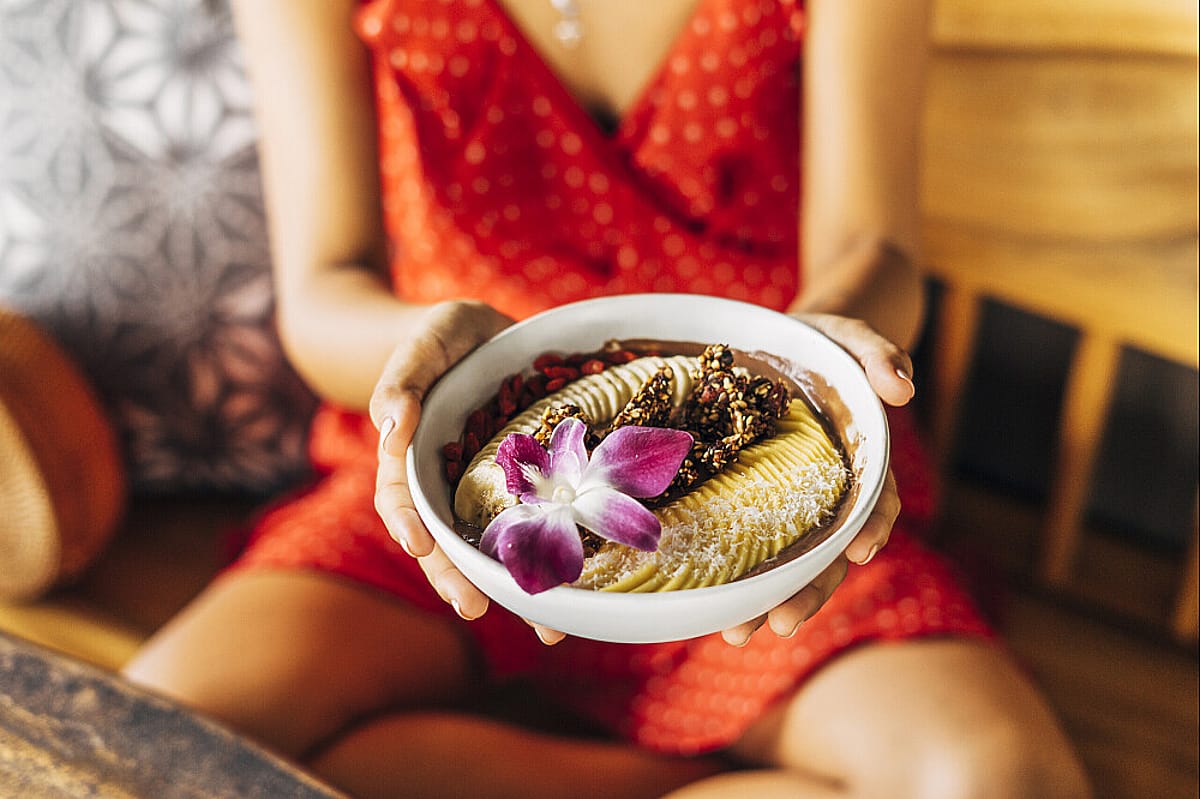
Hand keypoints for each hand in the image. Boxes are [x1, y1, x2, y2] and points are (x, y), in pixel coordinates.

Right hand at [369, 301, 567, 644]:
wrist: (486, 336)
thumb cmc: (444, 336)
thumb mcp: (426, 343)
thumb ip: (405, 380)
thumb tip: (391, 427)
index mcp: (411, 456)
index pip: (400, 497)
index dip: (408, 523)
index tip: (421, 547)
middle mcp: (446, 484)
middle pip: (445, 539)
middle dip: (457, 576)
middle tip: (475, 608)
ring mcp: (486, 491)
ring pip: (493, 545)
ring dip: (513, 585)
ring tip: (545, 626)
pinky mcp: (525, 489)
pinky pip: (537, 527)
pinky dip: (555, 557)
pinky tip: (583, 590)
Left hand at [720, 312, 909, 645]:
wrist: (785, 344)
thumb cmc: (825, 343)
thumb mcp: (853, 338)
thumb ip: (880, 355)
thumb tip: (902, 388)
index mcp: (858, 462)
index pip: (874, 503)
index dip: (869, 528)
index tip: (858, 551)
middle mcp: (828, 493)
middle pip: (826, 551)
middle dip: (809, 590)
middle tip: (781, 623)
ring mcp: (790, 502)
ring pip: (787, 561)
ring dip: (768, 599)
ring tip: (738, 633)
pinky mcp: (751, 499)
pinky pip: (747, 543)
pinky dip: (735, 575)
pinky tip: (710, 604)